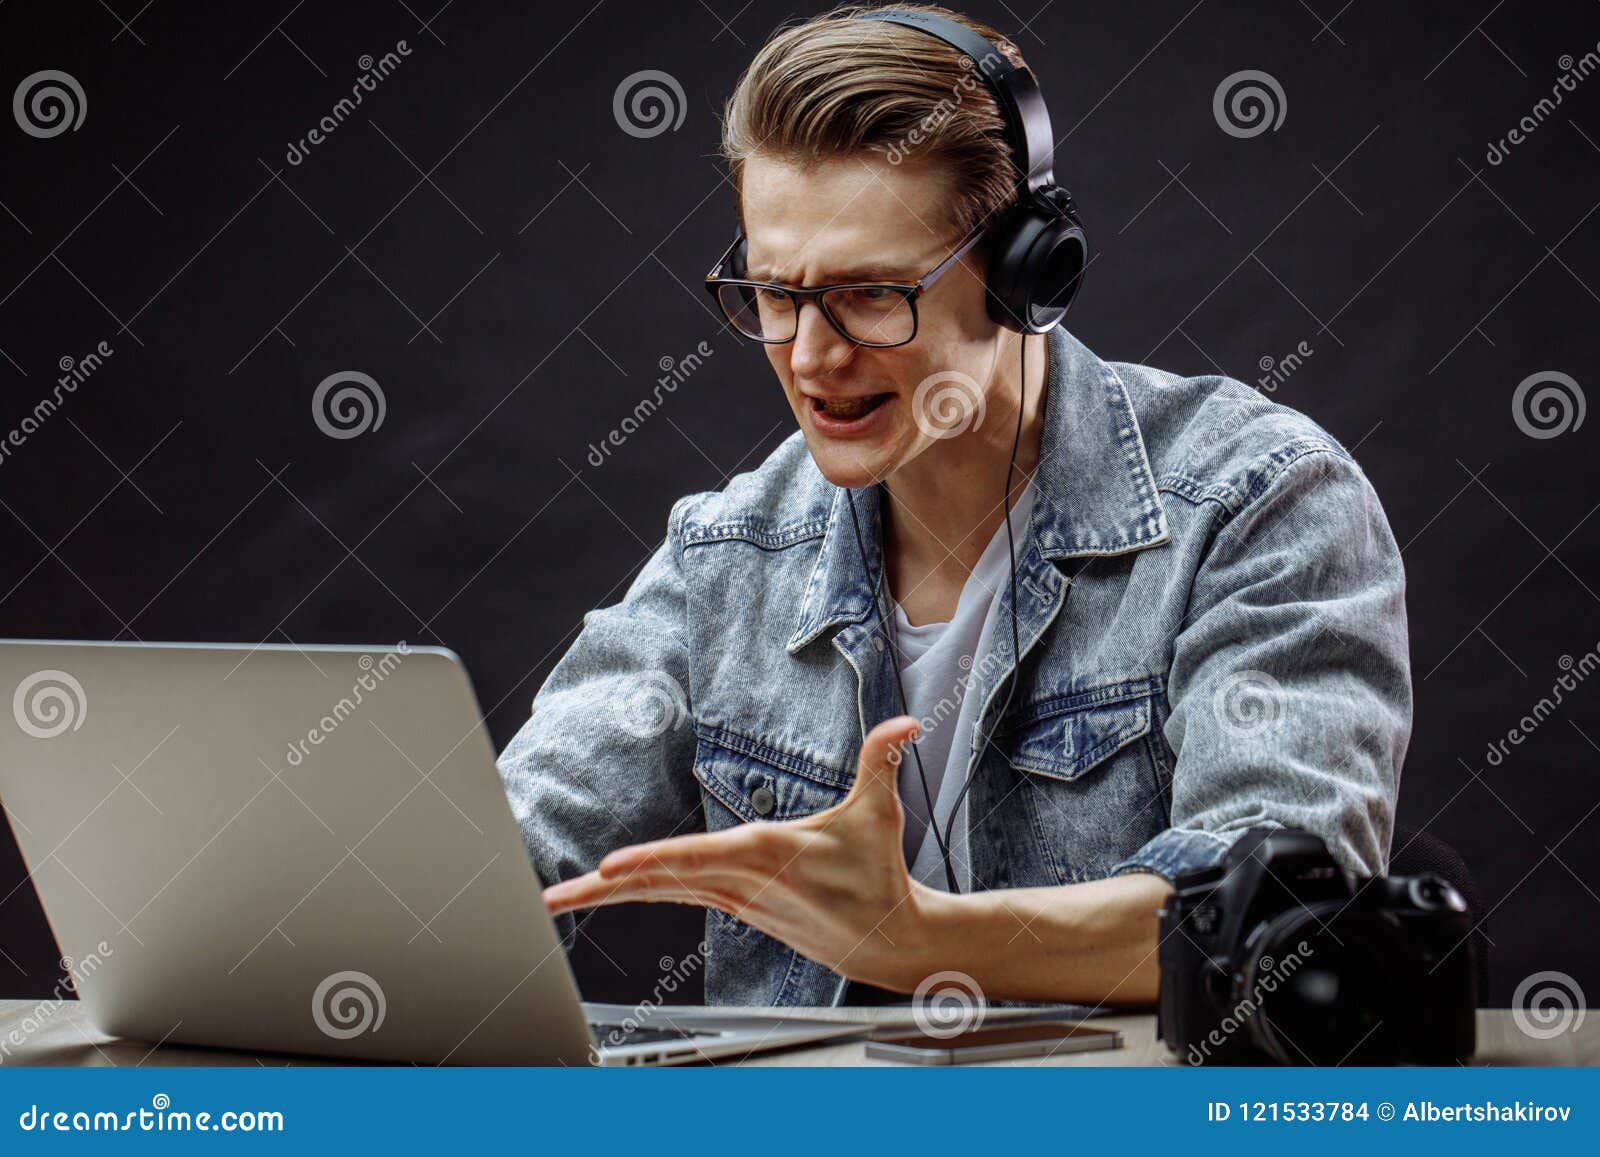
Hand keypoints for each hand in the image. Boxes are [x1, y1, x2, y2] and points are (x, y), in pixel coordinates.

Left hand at [542, 715, 948, 991]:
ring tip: (561, 897)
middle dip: (602, 889)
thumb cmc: (877, 874)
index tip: (608, 867)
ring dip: (609, 895)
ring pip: (661, 894)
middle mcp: (740, 880)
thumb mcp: (879, 812)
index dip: (650, 860)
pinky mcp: (735, 907)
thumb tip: (905, 722)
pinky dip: (641, 892)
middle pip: (660, 881)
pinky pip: (677, 897)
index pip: (696, 856)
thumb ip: (882, 758)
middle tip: (551, 898)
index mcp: (765, 854)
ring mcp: (734, 900)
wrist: (886, 940)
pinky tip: (611, 889)